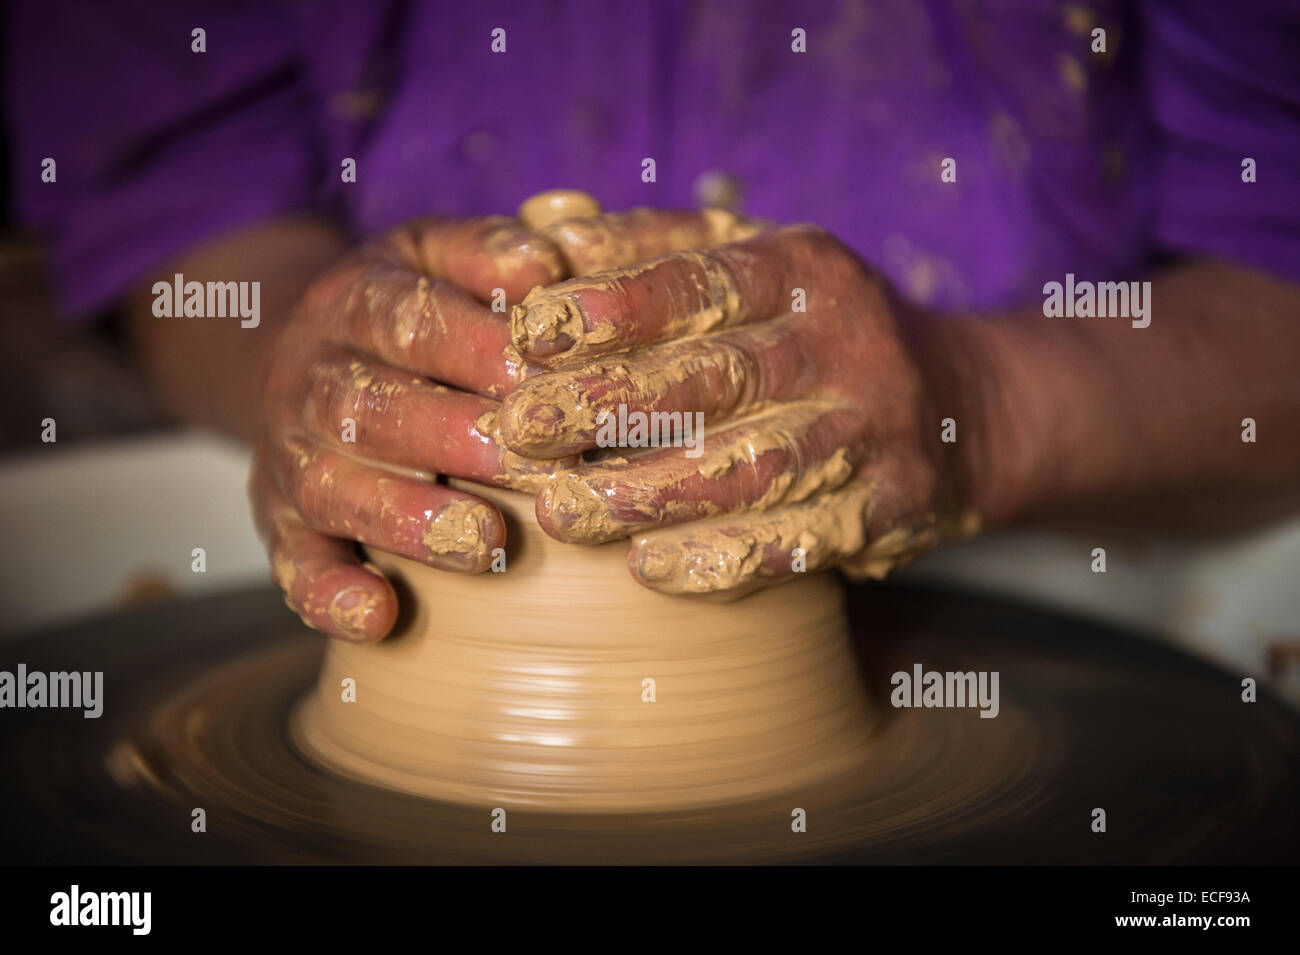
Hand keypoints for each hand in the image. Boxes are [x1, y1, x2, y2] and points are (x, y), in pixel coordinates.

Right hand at [250, 194, 765, 638]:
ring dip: (406, 518)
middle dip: (453, 439)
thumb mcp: (432, 254)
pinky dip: (328, 594)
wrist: (299, 353)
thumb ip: (484, 250)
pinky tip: (378, 618)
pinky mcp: (281, 522)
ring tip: (482, 544)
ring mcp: (290, 455)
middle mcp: (309, 378)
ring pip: (333, 487)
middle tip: (535, 467)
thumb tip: (544, 261)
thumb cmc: (406, 309)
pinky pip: (292, 563)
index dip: (476, 348)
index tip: (546, 378)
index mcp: (353, 302)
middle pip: (370, 407)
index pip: (409, 320)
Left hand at [500, 223, 980, 595]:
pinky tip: (649, 568)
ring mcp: (874, 430)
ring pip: (756, 467)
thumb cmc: (815, 328)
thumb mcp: (756, 259)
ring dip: (654, 493)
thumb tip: (554, 236)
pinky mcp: (889, 508)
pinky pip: (802, 541)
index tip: (530, 333)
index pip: (701, 281)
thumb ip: (657, 247)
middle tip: (522, 430)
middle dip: (613, 403)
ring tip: (563, 511)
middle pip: (721, 375)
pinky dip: (725, 559)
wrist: (960, 408)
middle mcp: (845, 343)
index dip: (615, 307)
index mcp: (802, 268)